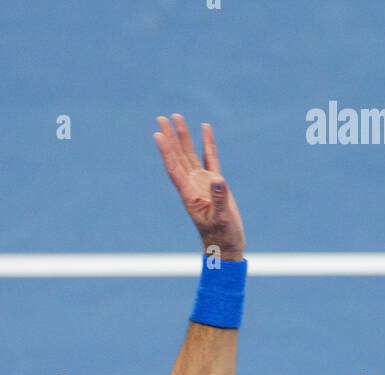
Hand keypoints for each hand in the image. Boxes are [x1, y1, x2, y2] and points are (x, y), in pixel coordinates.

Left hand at [154, 114, 244, 258]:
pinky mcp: (214, 184)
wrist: (225, 247)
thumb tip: (218, 180)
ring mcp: (202, 183)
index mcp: (189, 194)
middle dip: (170, 137)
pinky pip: (210, 158)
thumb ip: (219, 200)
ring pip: (190, 154)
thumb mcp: (221, 219)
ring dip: (183, 137)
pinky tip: (204, 128)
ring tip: (177, 117)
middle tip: (161, 118)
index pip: (174, 168)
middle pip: (178, 157)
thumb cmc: (221, 236)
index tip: (158, 135)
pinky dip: (207, 143)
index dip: (166, 151)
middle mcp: (192, 186)